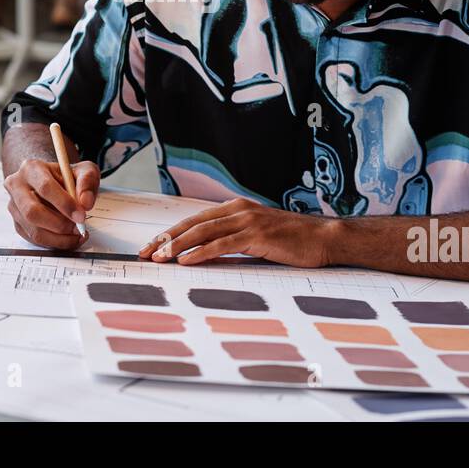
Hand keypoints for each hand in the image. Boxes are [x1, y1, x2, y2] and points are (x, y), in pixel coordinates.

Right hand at [3, 158, 99, 249]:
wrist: (51, 181)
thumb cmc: (66, 176)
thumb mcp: (83, 170)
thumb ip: (87, 180)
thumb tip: (85, 202)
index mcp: (31, 168)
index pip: (45, 187)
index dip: (64, 204)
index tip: (81, 216)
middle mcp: (17, 186)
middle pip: (32, 212)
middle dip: (59, 225)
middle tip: (78, 228)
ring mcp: (14, 207)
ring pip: (33, 230)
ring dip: (58, 237)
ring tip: (76, 234)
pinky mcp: (18, 223)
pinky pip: (34, 239)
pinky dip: (54, 242)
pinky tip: (68, 238)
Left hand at [138, 197, 333, 267]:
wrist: (322, 238)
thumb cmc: (291, 241)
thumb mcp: (256, 236)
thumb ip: (232, 239)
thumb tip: (204, 254)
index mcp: (235, 208)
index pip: (194, 220)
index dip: (170, 233)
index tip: (151, 247)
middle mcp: (238, 210)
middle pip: (193, 224)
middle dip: (165, 239)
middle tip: (145, 253)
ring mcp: (247, 220)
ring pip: (203, 232)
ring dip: (178, 246)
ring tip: (160, 257)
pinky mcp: (257, 235)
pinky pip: (222, 244)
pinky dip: (201, 252)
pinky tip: (186, 260)